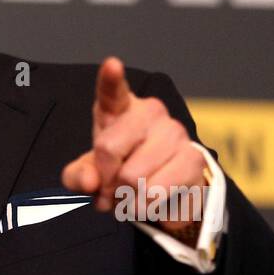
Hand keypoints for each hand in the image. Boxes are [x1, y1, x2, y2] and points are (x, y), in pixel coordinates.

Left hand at [60, 57, 206, 242]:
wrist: (163, 190)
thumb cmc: (121, 169)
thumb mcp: (90, 172)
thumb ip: (78, 176)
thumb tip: (90, 182)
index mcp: (120, 108)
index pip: (112, 90)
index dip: (111, 78)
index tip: (112, 65)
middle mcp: (151, 112)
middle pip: (109, 149)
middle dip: (104, 179)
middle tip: (112, 188)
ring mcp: (175, 133)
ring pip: (134, 177)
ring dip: (127, 199)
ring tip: (132, 195)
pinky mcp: (195, 158)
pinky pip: (158, 194)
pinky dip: (148, 209)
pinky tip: (153, 201)